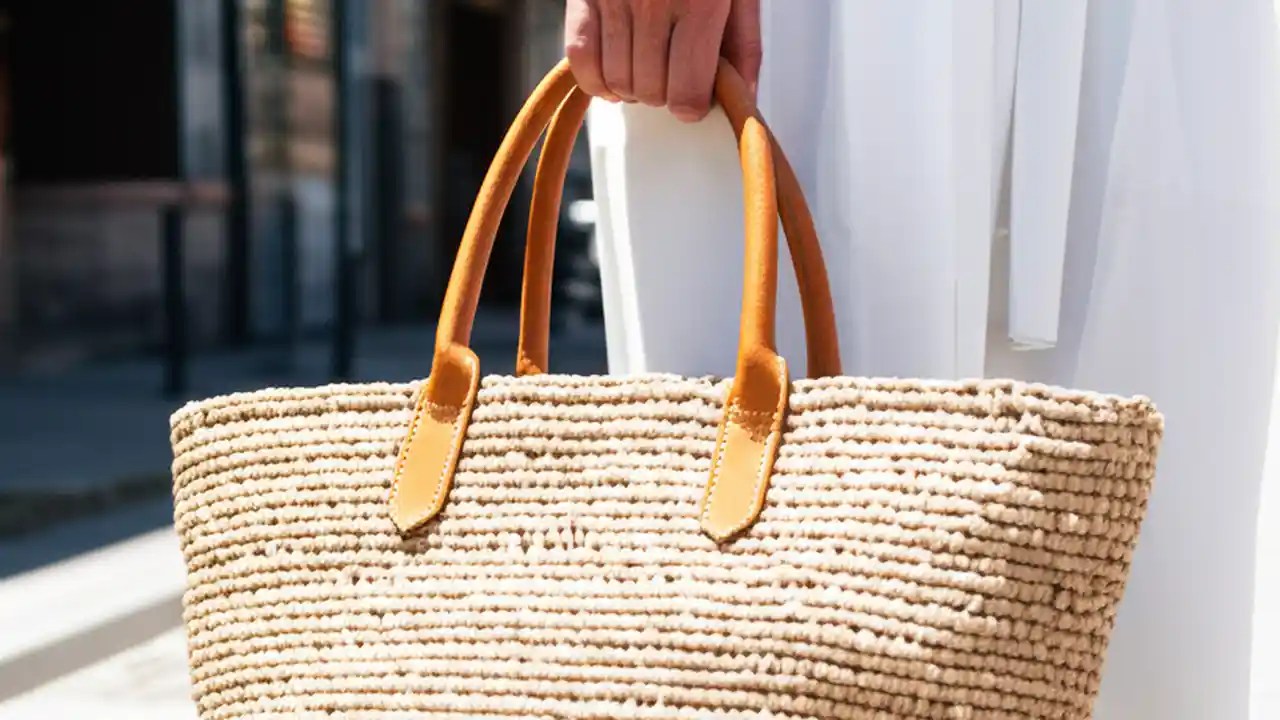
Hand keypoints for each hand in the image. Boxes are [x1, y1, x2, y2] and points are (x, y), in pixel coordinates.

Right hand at [564, 0, 761, 121]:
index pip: (687, 93)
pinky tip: (613, 77)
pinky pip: (580, 60)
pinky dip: (596, 80)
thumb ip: (744, 44)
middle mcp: (653, 2)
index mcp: (701, 2)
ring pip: (617, 83)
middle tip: (674, 75)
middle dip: (665, 95)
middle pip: (652, 93)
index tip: (695, 99)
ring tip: (648, 68)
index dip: (692, 106)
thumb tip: (744, 100)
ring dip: (633, 88)